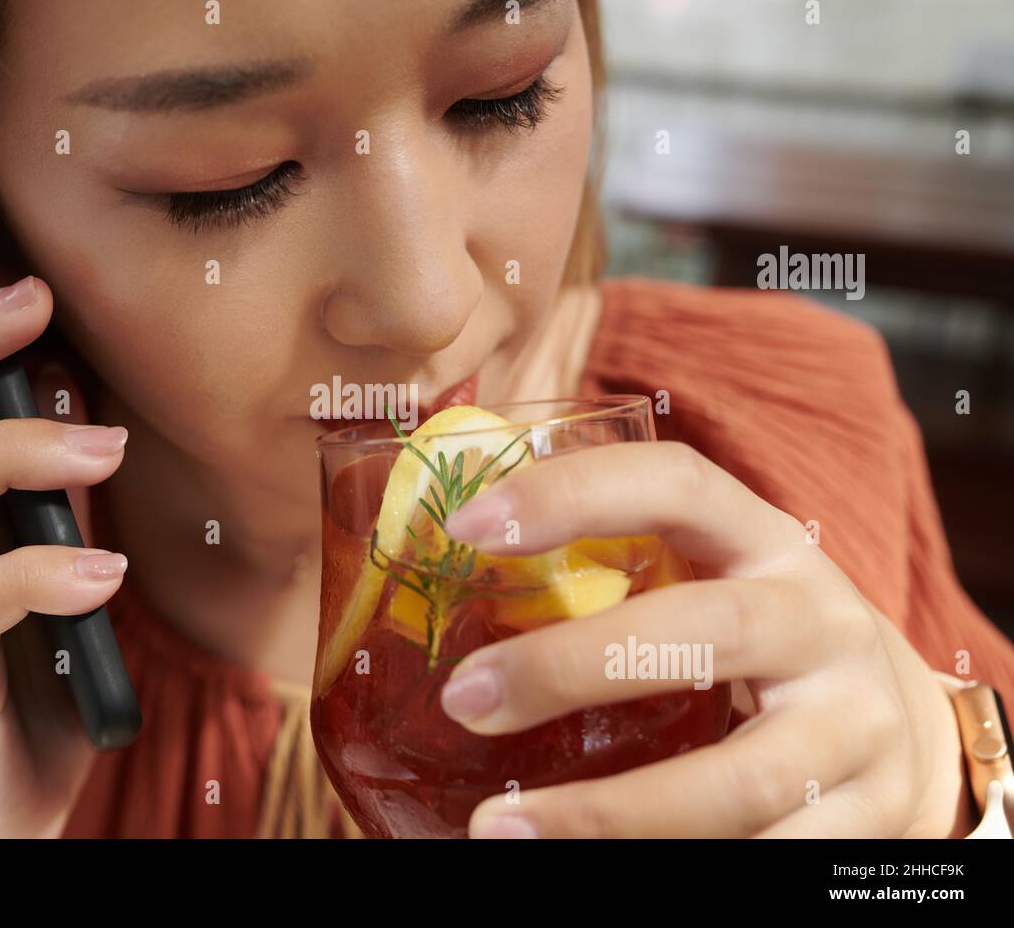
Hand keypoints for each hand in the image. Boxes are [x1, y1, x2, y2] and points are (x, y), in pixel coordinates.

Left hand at [440, 440, 970, 837]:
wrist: (902, 727)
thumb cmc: (761, 644)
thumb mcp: (712, 584)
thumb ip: (620, 578)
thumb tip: (450, 587)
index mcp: (767, 543)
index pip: (675, 484)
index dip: (573, 492)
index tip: (469, 525)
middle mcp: (820, 624)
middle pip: (703, 631)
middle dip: (572, 667)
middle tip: (467, 698)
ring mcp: (855, 726)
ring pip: (738, 781)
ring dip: (607, 814)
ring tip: (500, 827)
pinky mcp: (868, 818)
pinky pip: (769, 855)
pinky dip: (673, 866)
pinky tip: (586, 869)